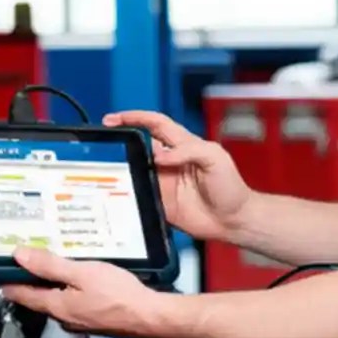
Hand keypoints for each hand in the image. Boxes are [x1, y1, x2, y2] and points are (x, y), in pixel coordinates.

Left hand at [1, 247, 171, 337]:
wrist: (149, 317)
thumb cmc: (117, 295)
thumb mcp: (81, 273)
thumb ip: (50, 265)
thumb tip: (19, 256)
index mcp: (55, 306)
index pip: (20, 293)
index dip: (7, 278)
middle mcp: (62, 317)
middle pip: (37, 296)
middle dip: (30, 277)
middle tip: (26, 254)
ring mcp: (78, 320)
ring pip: (56, 298)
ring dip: (51, 281)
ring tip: (52, 259)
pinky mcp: (93, 318)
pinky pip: (72, 300)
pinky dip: (68, 286)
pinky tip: (78, 274)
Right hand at [103, 110, 253, 241]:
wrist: (234, 219)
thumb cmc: (230, 186)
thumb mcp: (215, 158)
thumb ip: (189, 151)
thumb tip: (160, 157)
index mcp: (183, 145)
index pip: (155, 124)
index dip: (135, 118)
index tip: (115, 118)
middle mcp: (169, 162)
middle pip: (139, 145)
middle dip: (121, 140)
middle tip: (103, 141)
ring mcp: (163, 182)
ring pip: (135, 170)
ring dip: (121, 167)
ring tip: (107, 165)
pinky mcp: (160, 202)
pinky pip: (139, 195)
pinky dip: (128, 193)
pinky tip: (118, 192)